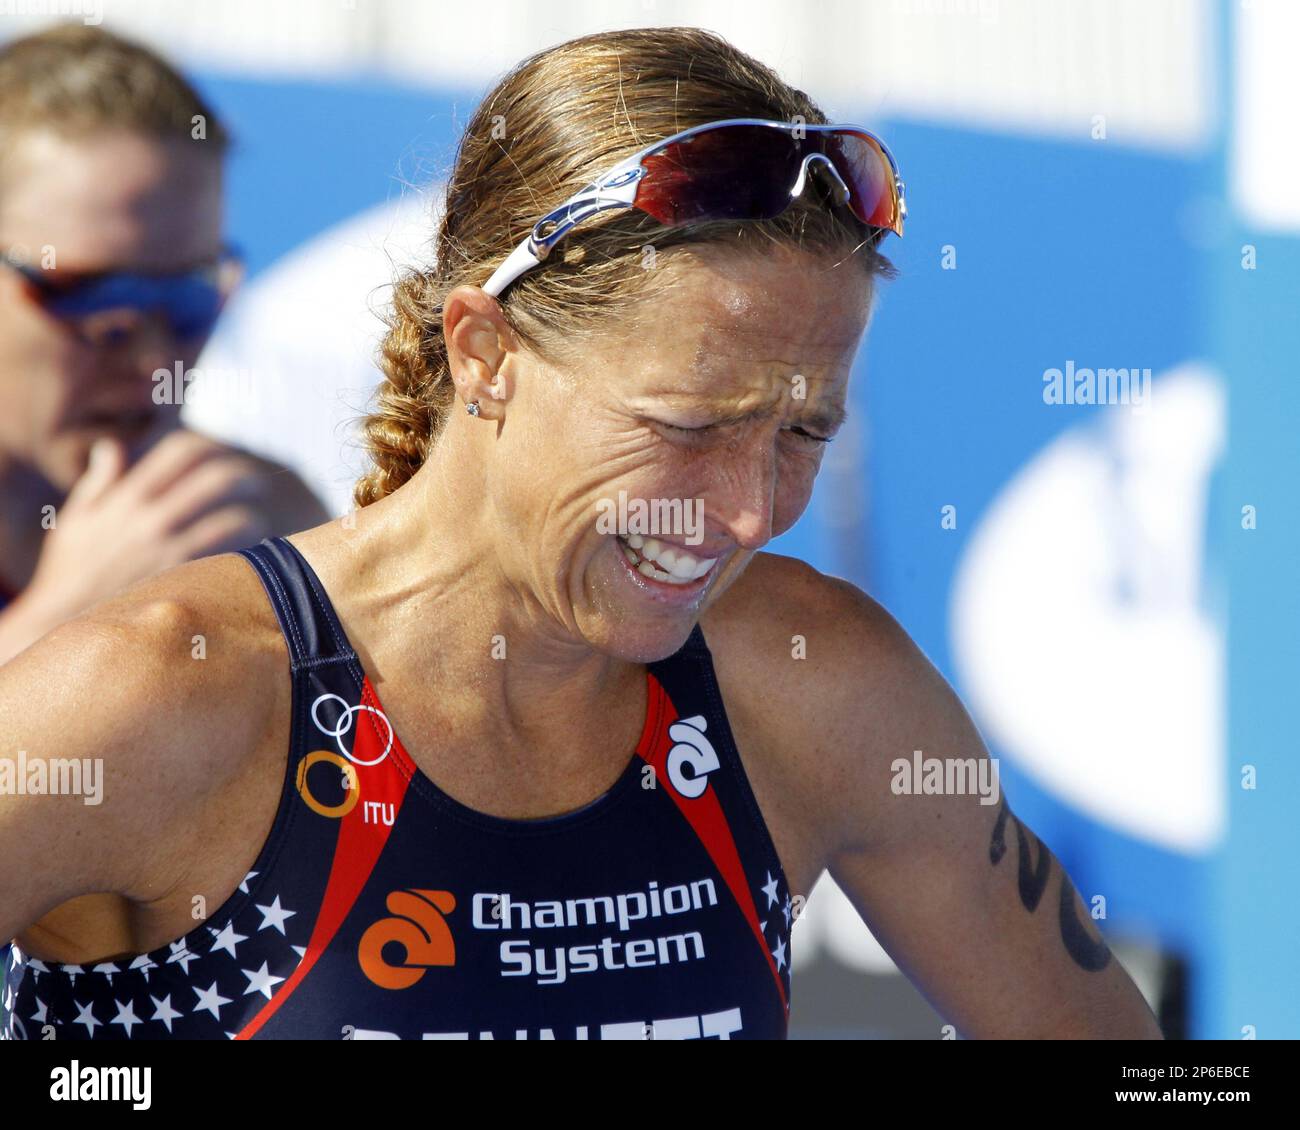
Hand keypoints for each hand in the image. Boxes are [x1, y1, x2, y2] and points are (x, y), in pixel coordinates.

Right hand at [19, 429, 272, 633]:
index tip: (223, 453)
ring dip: (253, 514)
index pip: (181, 452)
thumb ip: (98, 482)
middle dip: (244, 477)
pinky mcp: (181, 578)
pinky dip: (247, 547)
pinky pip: (229, 555)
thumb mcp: (74, 521)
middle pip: (217, 478)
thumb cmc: (69, 572)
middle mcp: (150, 517)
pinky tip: (253, 550)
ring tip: (258, 520)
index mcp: (127, 496)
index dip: (210, 446)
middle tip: (256, 485)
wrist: (60, 621)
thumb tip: (111, 447)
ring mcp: (167, 548)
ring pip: (232, 517)